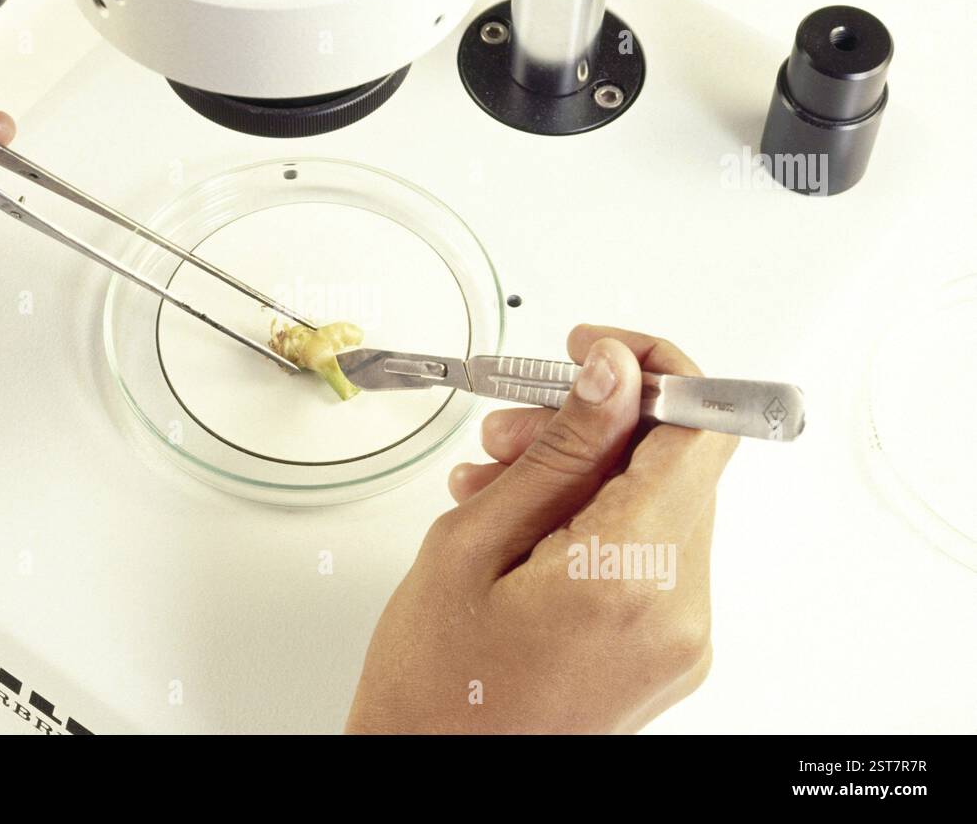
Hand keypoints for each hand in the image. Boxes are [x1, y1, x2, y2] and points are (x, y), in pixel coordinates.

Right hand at [346, 324, 737, 733]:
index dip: (655, 370)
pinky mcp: (668, 652)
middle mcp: (680, 613)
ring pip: (660, 505)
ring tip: (499, 486)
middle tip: (510, 434)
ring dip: (588, 475)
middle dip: (597, 427)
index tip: (596, 354)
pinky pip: (652, 555)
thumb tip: (617, 372)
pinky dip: (596, 523)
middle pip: (677, 464)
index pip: (702, 429)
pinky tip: (526, 526)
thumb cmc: (434, 682)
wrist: (428, 776)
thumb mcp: (475, 540)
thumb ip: (561, 450)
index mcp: (633, 577)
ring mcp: (681, 640)